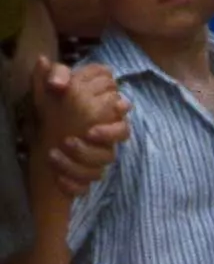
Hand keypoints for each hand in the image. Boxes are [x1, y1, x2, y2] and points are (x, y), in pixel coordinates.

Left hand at [32, 58, 129, 197]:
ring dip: (76, 166)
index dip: (110, 132)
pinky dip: (72, 186)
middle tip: (69, 141)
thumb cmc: (54, 102)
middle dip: (91, 151)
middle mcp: (101, 144)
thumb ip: (57, 74)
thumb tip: (55, 76)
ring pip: (97, 173)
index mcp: (103, 122)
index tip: (90, 132)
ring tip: (53, 155)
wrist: (43, 126)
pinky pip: (83, 189)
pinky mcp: (81, 178)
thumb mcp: (53, 84)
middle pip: (110, 155)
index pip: (121, 128)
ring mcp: (92, 162)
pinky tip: (59, 180)